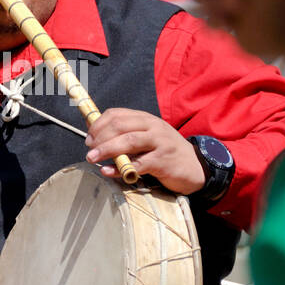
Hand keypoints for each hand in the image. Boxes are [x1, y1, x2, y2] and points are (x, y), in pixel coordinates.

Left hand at [85, 109, 205, 194]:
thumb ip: (129, 135)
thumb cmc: (166, 152)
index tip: (89, 137)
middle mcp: (153, 127)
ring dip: (106, 149)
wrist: (195, 166)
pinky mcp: (162, 161)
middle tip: (89, 148)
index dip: (99, 124)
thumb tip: (97, 139)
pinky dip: (119, 168)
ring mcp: (159, 143)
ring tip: (92, 157)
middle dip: (100, 136)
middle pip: (121, 126)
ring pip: (128, 142)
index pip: (118, 114)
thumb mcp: (149, 137)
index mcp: (146, 119)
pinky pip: (136, 164)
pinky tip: (107, 171)